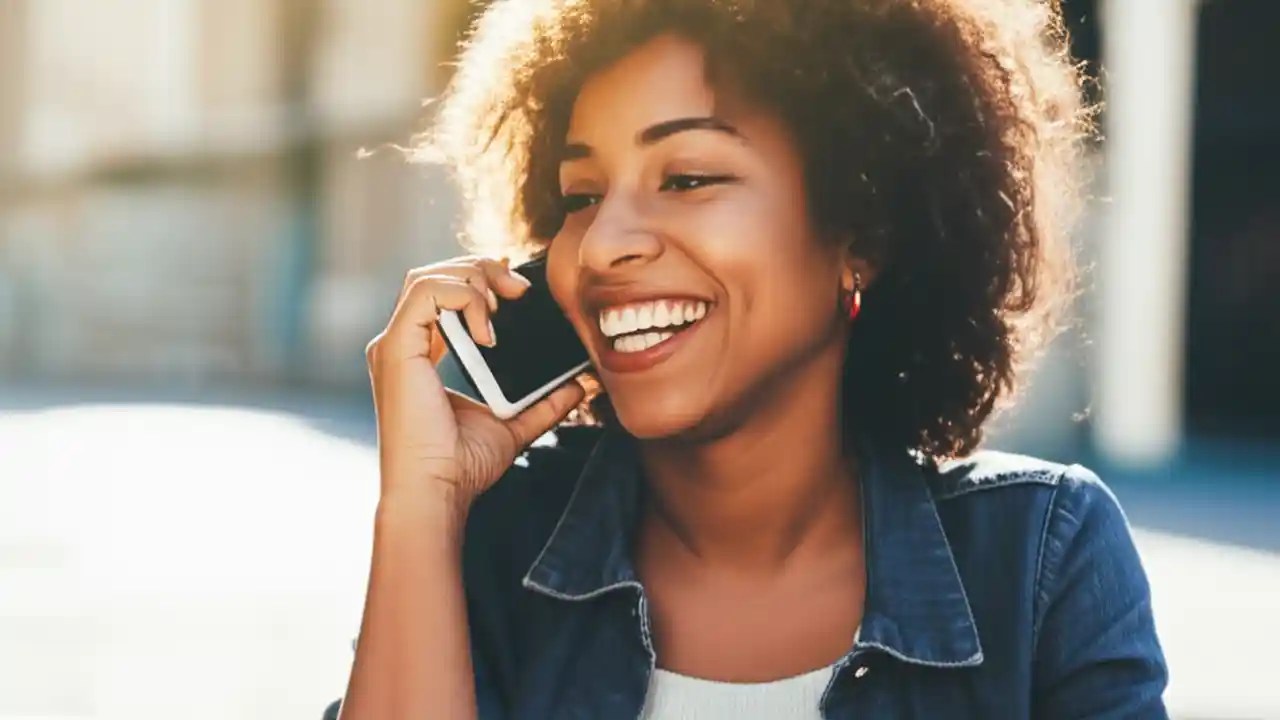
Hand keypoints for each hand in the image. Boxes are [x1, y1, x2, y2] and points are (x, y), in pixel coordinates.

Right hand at [365, 256, 585, 512]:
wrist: (438, 492)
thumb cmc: (462, 466)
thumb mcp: (513, 425)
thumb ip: (542, 403)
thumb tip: (578, 386)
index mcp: (420, 354)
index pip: (443, 294)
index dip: (480, 281)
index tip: (519, 293)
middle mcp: (402, 345)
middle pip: (435, 275)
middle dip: (481, 269)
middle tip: (519, 289)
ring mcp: (394, 345)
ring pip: (428, 276)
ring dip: (473, 278)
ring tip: (504, 304)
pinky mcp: (395, 349)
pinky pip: (427, 293)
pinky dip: (464, 298)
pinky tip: (488, 331)